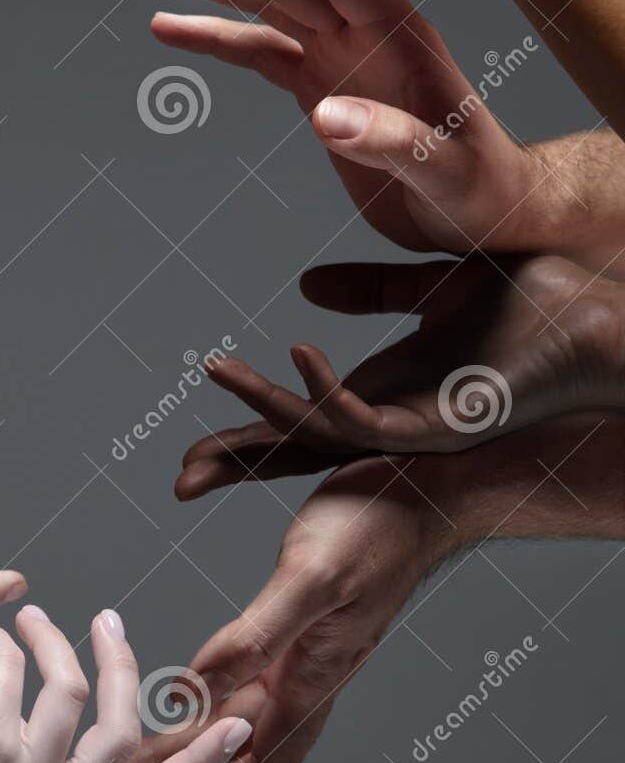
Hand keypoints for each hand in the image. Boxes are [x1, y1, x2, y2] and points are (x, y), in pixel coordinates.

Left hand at [0, 605, 249, 762]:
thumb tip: (149, 741)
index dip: (201, 762)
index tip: (239, 723)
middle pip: (127, 742)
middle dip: (130, 675)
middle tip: (116, 621)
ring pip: (77, 697)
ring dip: (55, 642)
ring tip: (29, 616)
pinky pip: (28, 677)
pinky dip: (10, 646)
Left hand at [132, 453, 457, 762]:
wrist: (425, 494)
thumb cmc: (372, 528)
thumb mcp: (310, 579)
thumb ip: (254, 638)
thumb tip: (195, 693)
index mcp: (315, 678)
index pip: (264, 762)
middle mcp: (312, 675)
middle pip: (252, 751)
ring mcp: (312, 651)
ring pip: (252, 715)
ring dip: (206, 741)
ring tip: (155, 755)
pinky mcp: (308, 622)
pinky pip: (257, 677)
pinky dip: (223, 693)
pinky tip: (202, 689)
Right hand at [146, 0, 546, 253]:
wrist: (489, 213)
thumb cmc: (482, 189)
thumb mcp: (445, 172)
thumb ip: (391, 141)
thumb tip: (327, 116)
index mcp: (399, 34)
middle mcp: (364, 32)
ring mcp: (339, 55)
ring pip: (265, 3)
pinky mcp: (320, 86)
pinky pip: (259, 51)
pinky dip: (215, 38)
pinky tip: (171, 27)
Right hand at [191, 255, 624, 473]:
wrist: (602, 321)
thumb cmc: (535, 306)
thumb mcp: (435, 290)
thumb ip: (372, 291)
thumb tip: (303, 285)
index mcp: (388, 397)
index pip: (300, 426)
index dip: (247, 436)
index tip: (193, 450)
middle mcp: (395, 424)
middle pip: (298, 450)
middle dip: (239, 462)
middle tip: (180, 477)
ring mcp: (416, 431)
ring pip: (322, 433)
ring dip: (266, 408)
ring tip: (217, 370)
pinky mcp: (444, 425)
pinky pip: (372, 419)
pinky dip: (328, 390)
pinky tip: (300, 354)